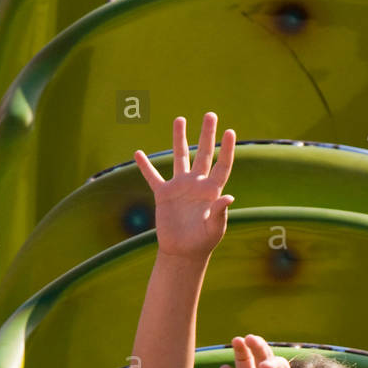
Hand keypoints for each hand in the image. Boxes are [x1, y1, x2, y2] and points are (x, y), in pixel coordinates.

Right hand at [135, 112, 234, 260]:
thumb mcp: (214, 230)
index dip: (226, 149)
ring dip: (180, 138)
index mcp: (211, 190)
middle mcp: (197, 184)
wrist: (183, 253)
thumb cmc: (202, 243)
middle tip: (210, 115)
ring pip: (180, 157)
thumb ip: (220, 213)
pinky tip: (138, 153)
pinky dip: (145, 166)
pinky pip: (152, 177)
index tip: (230, 131)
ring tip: (180, 119)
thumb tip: (229, 197)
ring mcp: (180, 187)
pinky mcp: (164, 195)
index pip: (222, 165)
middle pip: (203, 153)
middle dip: (207, 134)